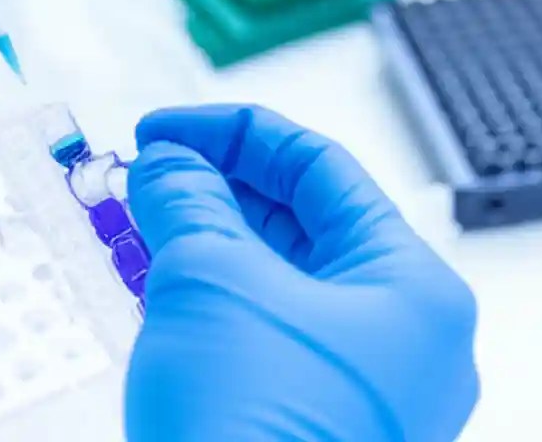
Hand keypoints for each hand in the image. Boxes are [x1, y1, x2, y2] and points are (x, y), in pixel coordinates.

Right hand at [123, 105, 478, 440]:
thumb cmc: (250, 431)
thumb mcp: (210, 282)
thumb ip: (188, 203)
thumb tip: (169, 165)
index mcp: (410, 291)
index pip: (321, 171)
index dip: (232, 135)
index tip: (164, 130)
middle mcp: (397, 339)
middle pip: (300, 225)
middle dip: (211, 189)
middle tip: (141, 172)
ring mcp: (354, 387)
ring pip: (271, 281)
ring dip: (199, 241)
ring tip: (132, 219)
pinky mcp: (304, 420)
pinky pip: (255, 333)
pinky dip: (202, 298)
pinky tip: (147, 281)